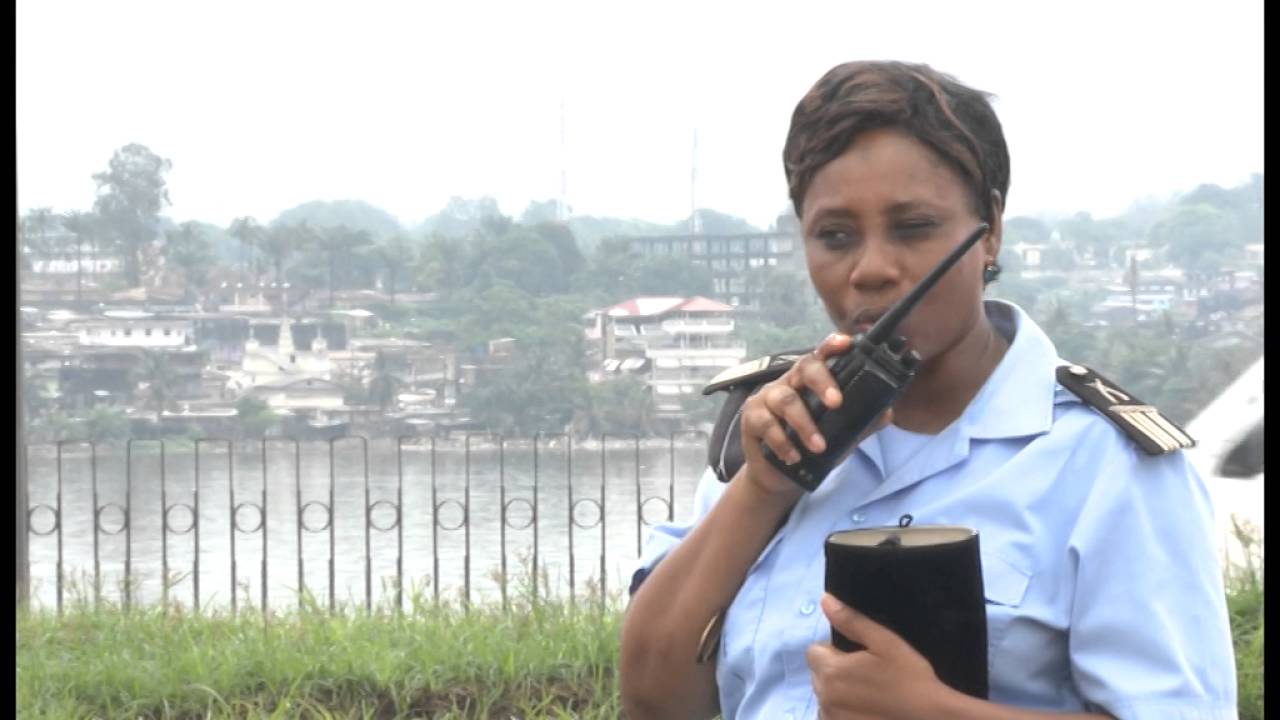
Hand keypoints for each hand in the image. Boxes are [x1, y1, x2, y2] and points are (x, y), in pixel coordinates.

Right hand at [738, 334, 891, 496]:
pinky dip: (782, 442)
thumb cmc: (810, 448)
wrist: (779, 476)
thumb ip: (861, 423)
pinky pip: (766, 424)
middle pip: (803, 367)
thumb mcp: (841, 437)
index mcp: (810, 382)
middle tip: (836, 403)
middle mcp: (788, 383)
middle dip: (821, 382)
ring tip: (818, 446)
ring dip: (804, 424)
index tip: (846, 343)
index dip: (831, 346)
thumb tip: (887, 413)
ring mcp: (767, 398)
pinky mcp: (751, 417)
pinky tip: (794, 456)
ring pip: (786, 399)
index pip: (821, 356)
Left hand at [806, 593, 948, 719]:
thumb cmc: (909, 676)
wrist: (929, 716)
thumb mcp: (884, 642)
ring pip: (824, 695)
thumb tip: (824, 600)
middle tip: (864, 672)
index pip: (813, 652)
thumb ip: (851, 621)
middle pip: (818, 674)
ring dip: (836, 691)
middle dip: (834, 670)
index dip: (832, 650)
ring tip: (866, 692)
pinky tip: (864, 708)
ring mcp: (831, 717)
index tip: (855, 655)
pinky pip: (830, 715)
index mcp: (831, 671)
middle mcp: (824, 696)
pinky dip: (841, 710)